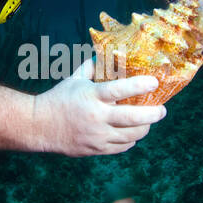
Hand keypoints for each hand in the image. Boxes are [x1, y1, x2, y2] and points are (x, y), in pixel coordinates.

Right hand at [33, 59, 165, 156]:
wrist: (39, 126)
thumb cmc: (59, 98)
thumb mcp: (74, 78)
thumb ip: (93, 66)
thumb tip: (109, 53)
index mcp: (91, 96)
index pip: (120, 90)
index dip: (140, 85)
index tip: (154, 82)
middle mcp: (96, 117)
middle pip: (132, 118)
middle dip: (153, 114)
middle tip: (163, 110)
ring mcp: (97, 136)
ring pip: (131, 136)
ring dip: (145, 128)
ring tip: (150, 121)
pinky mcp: (96, 149)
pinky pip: (122, 147)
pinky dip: (131, 140)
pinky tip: (132, 133)